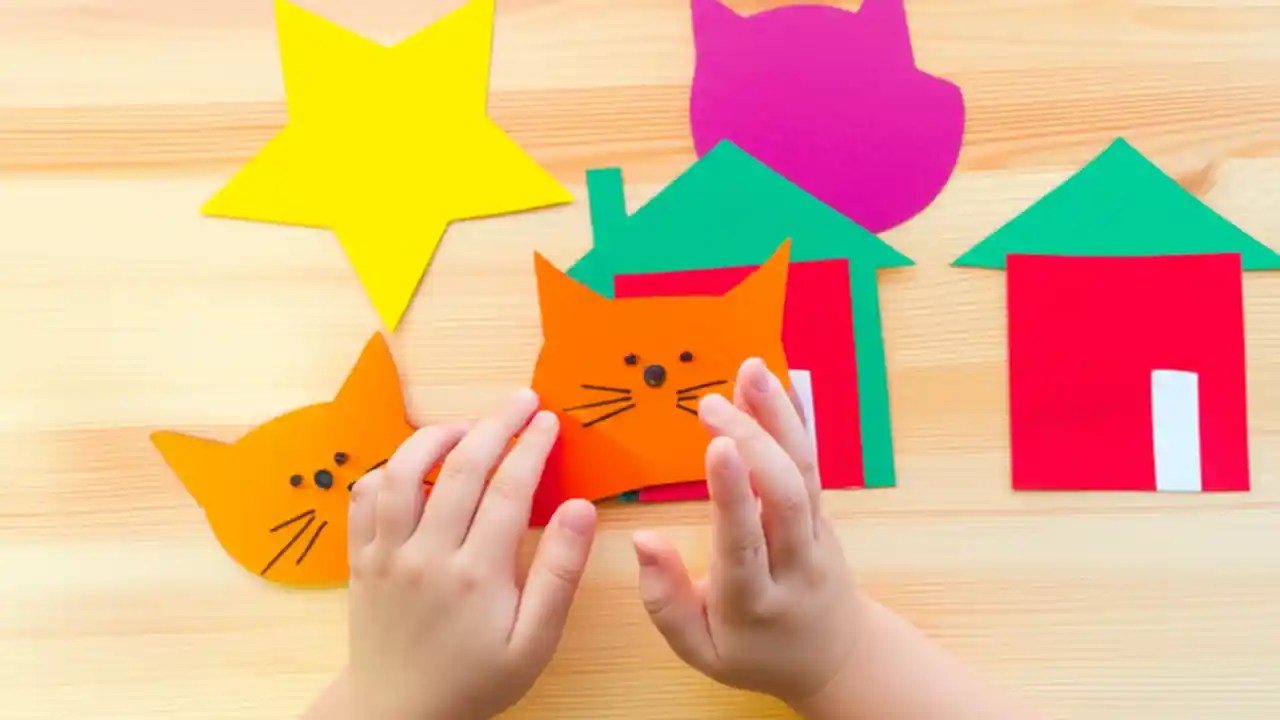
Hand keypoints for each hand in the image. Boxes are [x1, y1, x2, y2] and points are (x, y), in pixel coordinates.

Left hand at [312, 390, 597, 719]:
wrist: (399, 715)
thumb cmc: (475, 680)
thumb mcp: (533, 641)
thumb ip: (559, 574)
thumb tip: (582, 510)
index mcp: (476, 574)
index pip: (508, 489)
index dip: (532, 447)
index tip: (549, 421)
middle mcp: (427, 555)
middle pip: (460, 468)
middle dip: (496, 425)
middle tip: (522, 400)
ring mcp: (386, 555)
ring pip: (402, 473)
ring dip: (435, 437)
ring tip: (466, 426)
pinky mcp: (360, 561)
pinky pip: (362, 498)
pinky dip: (385, 469)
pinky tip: (413, 465)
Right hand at [632, 358, 859, 708]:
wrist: (833, 657)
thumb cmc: (754, 652)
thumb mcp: (700, 650)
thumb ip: (665, 601)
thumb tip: (642, 541)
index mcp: (754, 600)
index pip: (745, 542)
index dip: (732, 493)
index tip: (716, 445)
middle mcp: (794, 562)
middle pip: (785, 497)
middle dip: (753, 442)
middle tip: (711, 402)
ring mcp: (817, 534)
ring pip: (805, 472)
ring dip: (779, 417)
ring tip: (750, 370)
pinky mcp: (825, 513)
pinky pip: (813, 463)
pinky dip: (797, 420)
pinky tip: (778, 382)